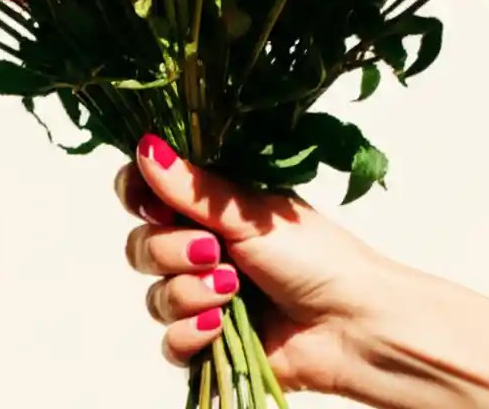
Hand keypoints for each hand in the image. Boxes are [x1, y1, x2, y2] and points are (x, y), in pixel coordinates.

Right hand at [114, 132, 399, 395]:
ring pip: (154, 297)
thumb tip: (145, 146)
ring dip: (189, 293)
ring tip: (232, 291)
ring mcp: (204, 296)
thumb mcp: (249, 215)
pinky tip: (221, 326)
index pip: (145, 193)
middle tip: (213, 251)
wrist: (351, 323)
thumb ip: (191, 188)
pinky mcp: (210, 341)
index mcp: (211, 209)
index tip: (151, 202)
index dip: (137, 196)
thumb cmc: (316, 257)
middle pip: (140, 246)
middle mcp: (201, 249)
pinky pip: (170, 341)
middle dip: (170, 251)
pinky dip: (191, 334)